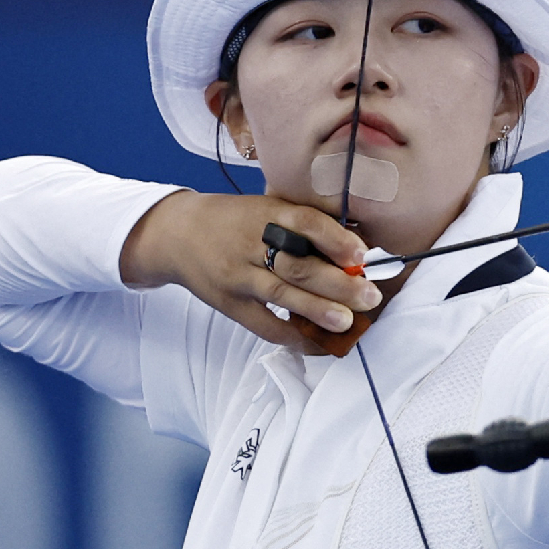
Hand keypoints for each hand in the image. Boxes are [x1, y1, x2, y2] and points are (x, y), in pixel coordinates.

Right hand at [119, 191, 382, 352]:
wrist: (178, 234)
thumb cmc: (236, 219)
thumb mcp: (267, 206)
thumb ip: (305, 222)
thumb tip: (360, 241)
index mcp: (266, 213)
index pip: (304, 222)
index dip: (335, 238)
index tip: (362, 254)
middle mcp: (251, 244)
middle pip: (298, 265)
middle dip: (338, 283)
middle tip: (370, 296)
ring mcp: (238, 277)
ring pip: (283, 295)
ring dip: (320, 311)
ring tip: (349, 321)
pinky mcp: (230, 304)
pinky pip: (265, 326)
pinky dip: (294, 337)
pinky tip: (320, 342)